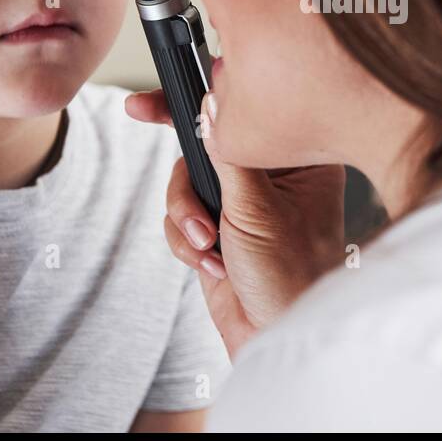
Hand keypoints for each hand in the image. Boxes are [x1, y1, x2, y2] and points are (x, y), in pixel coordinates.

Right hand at [126, 88, 345, 357]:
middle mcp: (269, 174)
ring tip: (212, 251)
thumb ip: (228, 155)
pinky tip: (214, 266)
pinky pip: (179, 218)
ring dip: (188, 220)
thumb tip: (210, 103)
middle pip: (199, 149)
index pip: (239, 116)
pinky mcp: (217, 228)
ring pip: (183, 184)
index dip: (191, 103)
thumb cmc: (290, 277)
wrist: (276, 337)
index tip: (146, 105)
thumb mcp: (257, 209)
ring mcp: (240, 202)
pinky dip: (186, 242)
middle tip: (191, 213)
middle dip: (188, 189)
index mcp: (295, 158)